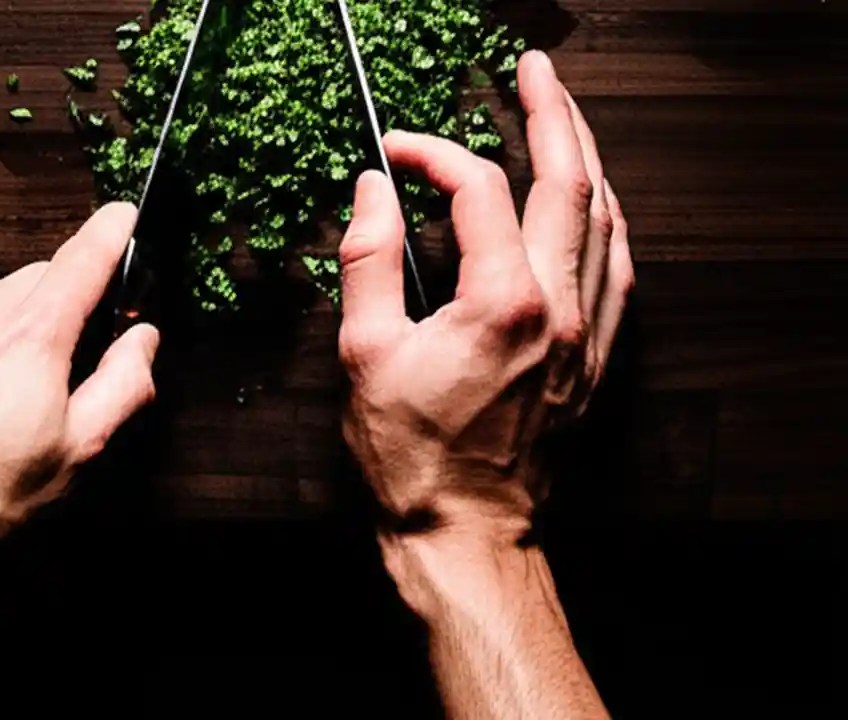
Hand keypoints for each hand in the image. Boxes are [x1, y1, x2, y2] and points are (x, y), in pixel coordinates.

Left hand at [0, 202, 157, 608]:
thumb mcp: (72, 454)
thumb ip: (120, 386)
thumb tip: (142, 344)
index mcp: (27, 335)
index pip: (80, 258)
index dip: (110, 232)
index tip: (123, 217)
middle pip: (37, 283)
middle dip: (64, 310)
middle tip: (75, 373)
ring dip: (15, 339)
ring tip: (12, 414)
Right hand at [339, 51, 632, 543]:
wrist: (465, 531)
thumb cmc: (411, 456)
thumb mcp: (364, 353)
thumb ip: (369, 260)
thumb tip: (374, 190)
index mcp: (503, 302)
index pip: (478, 190)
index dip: (434, 154)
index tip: (396, 151)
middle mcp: (561, 309)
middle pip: (572, 183)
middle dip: (553, 114)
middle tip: (534, 71)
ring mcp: (587, 334)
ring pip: (608, 219)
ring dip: (588, 158)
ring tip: (565, 118)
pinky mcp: (594, 358)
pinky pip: (618, 267)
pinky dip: (606, 218)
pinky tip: (593, 202)